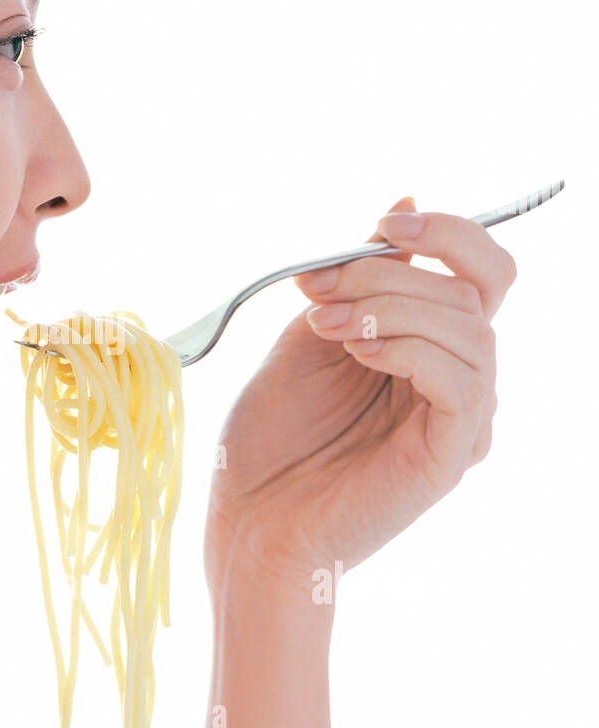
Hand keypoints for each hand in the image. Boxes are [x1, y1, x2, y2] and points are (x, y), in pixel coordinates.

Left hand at [203, 196, 516, 596]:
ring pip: (469, 328)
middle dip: (391, 271)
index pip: (479, 272)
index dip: (446, 233)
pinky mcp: (451, 456)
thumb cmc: (270, 441)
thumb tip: (408, 203)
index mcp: (428, 348)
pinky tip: (359, 354)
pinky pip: (464, 382)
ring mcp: (459, 420)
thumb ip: (355, 278)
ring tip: (326, 328)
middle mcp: (455, 380)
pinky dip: (410, 349)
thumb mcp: (307, 337)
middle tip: (320, 289)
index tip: (379, 224)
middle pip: (475, 290)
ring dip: (390, 307)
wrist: (248, 524)